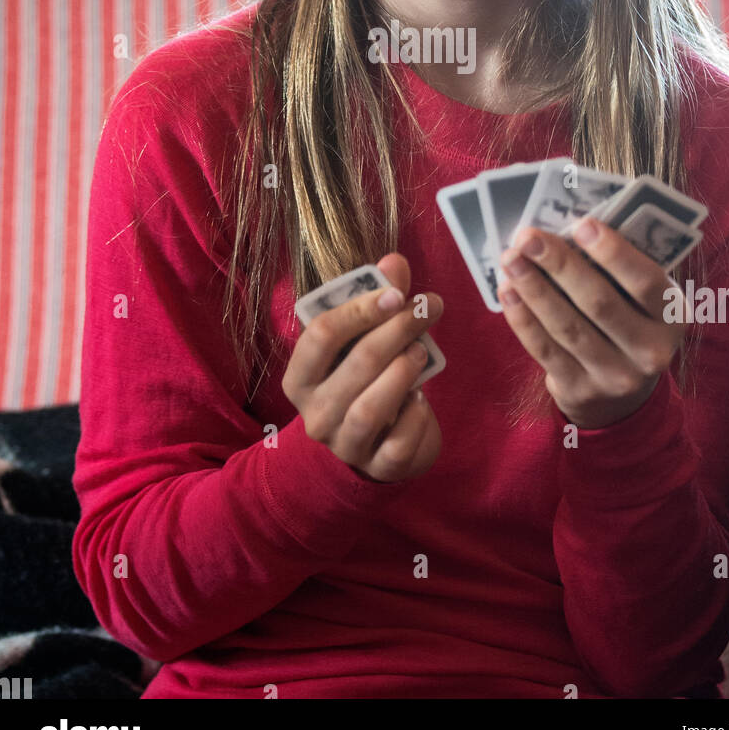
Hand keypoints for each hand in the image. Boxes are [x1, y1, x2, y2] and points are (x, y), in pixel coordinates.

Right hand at [282, 253, 441, 482]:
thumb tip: (395, 262)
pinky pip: (397, 444)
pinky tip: (423, 398)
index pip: (321, 335)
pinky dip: (415, 418)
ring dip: (402, 373)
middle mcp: (314, 414)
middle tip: (428, 308)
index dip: (361, 309)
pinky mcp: (377, 468)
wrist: (377, 445)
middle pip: (355, 365)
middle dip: (396, 330)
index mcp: (300, 377)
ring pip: (369, 408)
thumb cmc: (365, 381)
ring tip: (421, 351)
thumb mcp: (364, 341)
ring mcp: (344, 445)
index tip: (396, 293)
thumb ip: (379, 300)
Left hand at [497, 218, 686, 428]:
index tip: (582, 224)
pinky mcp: (579, 390)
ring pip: (568, 327)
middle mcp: (650, 351)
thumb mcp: (642, 302)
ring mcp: (614, 376)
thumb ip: (619, 272)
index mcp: (672, 317)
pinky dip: (523, 318)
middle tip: (528, 237)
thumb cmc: (627, 325)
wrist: (620, 398)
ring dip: (534, 288)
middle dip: (560, 265)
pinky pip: (545, 350)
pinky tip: (508, 291)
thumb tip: (568, 227)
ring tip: (511, 259)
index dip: (615, 253)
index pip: (646, 282)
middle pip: (599, 302)